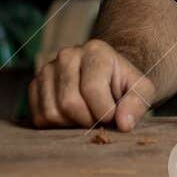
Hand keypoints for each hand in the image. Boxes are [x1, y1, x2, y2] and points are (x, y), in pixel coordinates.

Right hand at [28, 39, 155, 130]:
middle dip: (88, 119)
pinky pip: (39, 118)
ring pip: (53, 113)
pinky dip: (57, 126)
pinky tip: (72, 117)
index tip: (113, 116)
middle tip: (99, 117)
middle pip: (70, 103)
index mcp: (96, 50)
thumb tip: (124, 124)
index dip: (104, 111)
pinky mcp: (34, 86)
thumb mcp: (142, 91)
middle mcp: (67, 55)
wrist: (106, 79)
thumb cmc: (124, 86)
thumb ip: (138, 103)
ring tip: (86, 115)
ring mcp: (47, 69)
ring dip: (72, 124)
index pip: (92, 89)